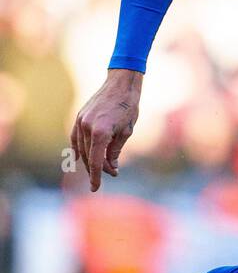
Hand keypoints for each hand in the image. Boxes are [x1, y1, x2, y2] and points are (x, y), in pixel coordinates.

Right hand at [71, 69, 142, 191]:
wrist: (121, 84)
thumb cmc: (128, 107)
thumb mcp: (126, 131)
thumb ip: (116, 150)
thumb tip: (111, 167)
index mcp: (101, 133)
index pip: (96, 161)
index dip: (96, 177)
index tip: (95, 188)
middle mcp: (87, 128)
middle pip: (89, 157)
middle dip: (99, 168)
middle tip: (113, 171)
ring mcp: (80, 121)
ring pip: (81, 149)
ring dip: (90, 160)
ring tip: (102, 166)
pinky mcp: (78, 117)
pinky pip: (75, 138)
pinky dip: (78, 149)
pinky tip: (80, 158)